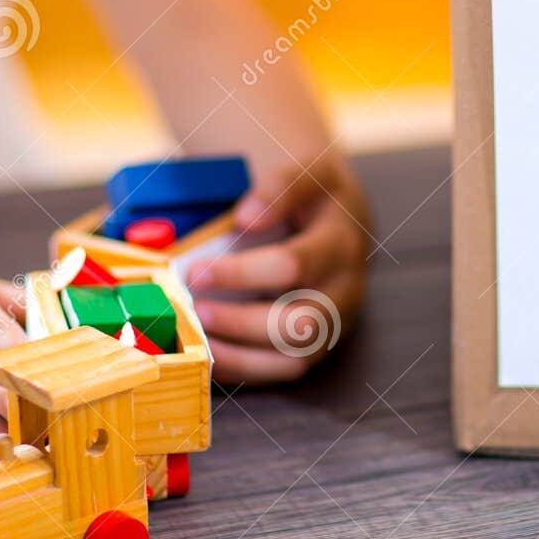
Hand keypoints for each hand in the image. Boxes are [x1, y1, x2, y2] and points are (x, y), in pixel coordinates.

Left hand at [187, 156, 368, 383]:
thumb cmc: (308, 194)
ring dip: (241, 344)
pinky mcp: (322, 341)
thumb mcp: (300, 170)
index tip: (203, 261)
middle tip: (192, 304)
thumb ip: (277, 188)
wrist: (339, 213)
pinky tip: (209, 350)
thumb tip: (245, 219)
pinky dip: (244, 364)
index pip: (295, 261)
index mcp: (340, 235)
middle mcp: (346, 283)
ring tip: (197, 328)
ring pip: (296, 350)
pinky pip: (287, 368)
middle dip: (240, 319)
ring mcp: (338, 318)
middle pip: (301, 320)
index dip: (243, 270)